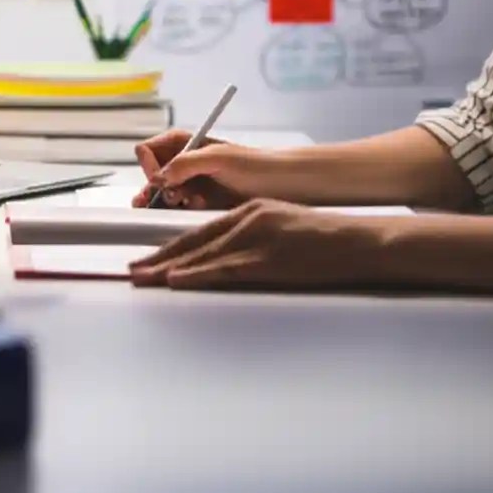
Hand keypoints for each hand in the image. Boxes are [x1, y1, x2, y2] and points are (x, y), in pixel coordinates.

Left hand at [129, 199, 386, 289]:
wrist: (359, 242)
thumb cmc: (327, 243)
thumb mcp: (284, 230)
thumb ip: (255, 241)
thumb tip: (228, 261)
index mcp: (251, 212)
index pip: (202, 231)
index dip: (173, 246)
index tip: (151, 258)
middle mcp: (248, 220)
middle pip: (193, 241)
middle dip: (159, 257)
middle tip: (133, 270)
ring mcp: (255, 239)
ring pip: (201, 256)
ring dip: (167, 269)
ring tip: (141, 279)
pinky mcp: (265, 259)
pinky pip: (222, 269)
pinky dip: (195, 275)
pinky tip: (174, 280)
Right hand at [131, 129, 255, 209]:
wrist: (283, 185)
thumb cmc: (254, 165)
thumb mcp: (219, 158)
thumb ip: (186, 163)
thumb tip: (159, 178)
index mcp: (183, 143)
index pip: (146, 151)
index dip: (149, 166)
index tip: (162, 180)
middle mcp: (182, 162)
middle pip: (150, 176)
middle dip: (153, 190)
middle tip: (165, 200)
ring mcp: (190, 183)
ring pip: (161, 195)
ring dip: (167, 202)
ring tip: (187, 203)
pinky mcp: (198, 203)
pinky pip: (177, 209)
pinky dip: (181, 211)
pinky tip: (197, 209)